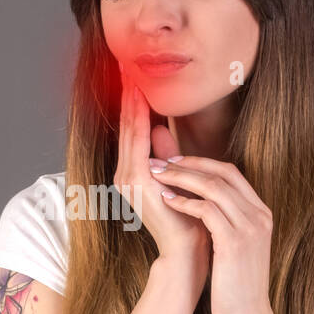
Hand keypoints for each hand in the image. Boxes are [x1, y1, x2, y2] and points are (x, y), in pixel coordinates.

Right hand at [113, 62, 210, 289]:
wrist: (187, 250)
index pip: (133, 131)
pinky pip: (137, 142)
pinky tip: (141, 98)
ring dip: (130, 100)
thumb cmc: (188, 219)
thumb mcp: (177, 179)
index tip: (134, 76)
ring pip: (130, 130)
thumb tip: (162, 129)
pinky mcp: (137, 182)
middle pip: (127, 126)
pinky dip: (139, 118)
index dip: (132, 103)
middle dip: (126, 94)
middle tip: (126, 63)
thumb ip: (167, 155)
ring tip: (130, 73)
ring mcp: (128, 179)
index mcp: (134, 174)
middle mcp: (125, 175)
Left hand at [148, 156, 276, 313]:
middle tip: (159, 162)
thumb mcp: (236, 246)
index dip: (201, 162)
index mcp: (260, 213)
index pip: (231, 173)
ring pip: (214, 187)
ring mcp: (249, 228)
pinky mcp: (234, 243)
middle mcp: (259, 216)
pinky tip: (167, 200)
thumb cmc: (236, 286)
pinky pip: (207, 210)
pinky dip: (185, 201)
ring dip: (181, 178)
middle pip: (222, 173)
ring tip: (157, 176)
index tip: (175, 161)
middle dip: (188, 163)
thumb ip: (226, 221)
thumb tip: (200, 203)